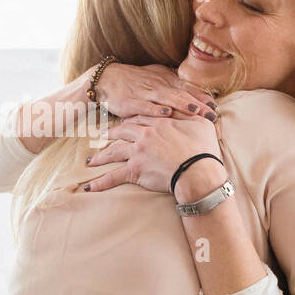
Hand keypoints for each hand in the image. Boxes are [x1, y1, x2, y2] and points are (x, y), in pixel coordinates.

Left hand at [82, 111, 222, 195]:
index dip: (130, 121)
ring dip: (101, 156)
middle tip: (103, 136)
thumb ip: (192, 115)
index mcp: (159, 122)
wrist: (198, 170)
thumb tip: (196, 107)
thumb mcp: (201, 124)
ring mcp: (137, 152)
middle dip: (111, 134)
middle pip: (122, 131)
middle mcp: (144, 135)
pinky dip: (101, 182)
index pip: (140, 118)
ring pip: (114, 151)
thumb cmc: (203, 148)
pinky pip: (114, 176)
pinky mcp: (135, 170)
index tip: (124, 123)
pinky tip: (90, 187)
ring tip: (91, 160)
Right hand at [88, 62, 217, 120]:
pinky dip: (156, 110)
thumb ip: (175, 85)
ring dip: (182, 105)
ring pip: (167, 100)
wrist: (107, 78)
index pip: (188, 88)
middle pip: (182, 95)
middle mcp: (159, 86)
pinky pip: (145, 107)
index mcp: (166, 80)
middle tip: (213, 115)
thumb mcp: (157, 76)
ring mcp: (145, 94)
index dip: (202, 97)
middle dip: (199, 105)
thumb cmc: (135, 79)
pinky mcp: (132, 103)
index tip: (216, 107)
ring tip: (196, 112)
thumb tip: (196, 92)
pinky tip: (166, 114)